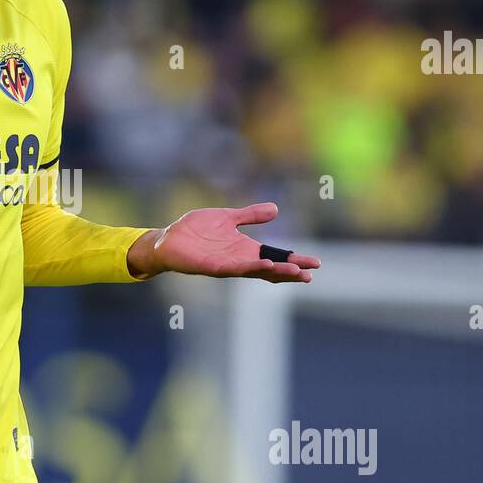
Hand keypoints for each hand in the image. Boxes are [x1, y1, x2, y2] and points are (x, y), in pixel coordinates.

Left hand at [129, 202, 319, 283]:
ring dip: (276, 271)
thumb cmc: (195, 230)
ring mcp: (227, 264)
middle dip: (291, 270)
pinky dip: (252, 266)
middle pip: (271, 268)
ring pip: (257, 271)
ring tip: (295, 272)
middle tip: (311, 273)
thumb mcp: (228, 218)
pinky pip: (236, 268)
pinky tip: (266, 265)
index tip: (314, 263)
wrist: (168, 238)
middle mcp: (239, 259)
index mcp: (244, 249)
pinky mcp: (212, 266)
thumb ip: (250, 215)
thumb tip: (276, 209)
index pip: (275, 256)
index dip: (293, 259)